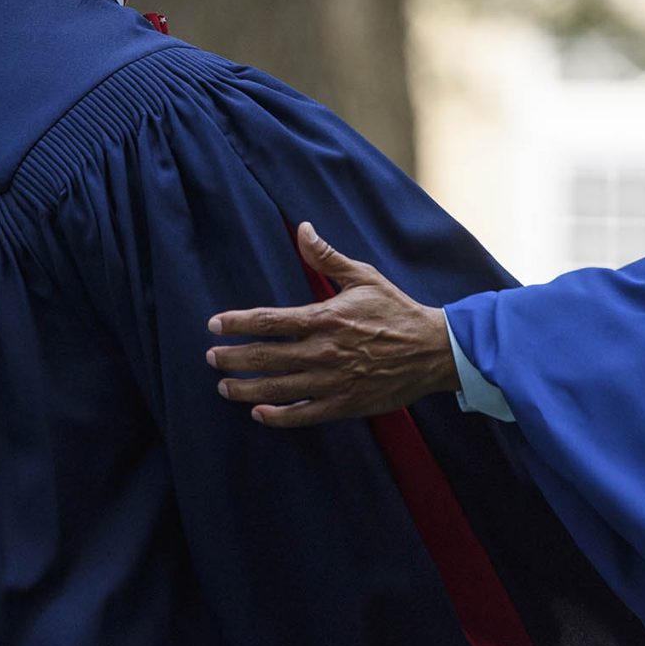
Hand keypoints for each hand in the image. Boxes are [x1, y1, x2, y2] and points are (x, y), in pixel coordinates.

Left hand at [207, 223, 456, 427]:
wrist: (433, 351)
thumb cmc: (397, 311)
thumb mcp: (364, 278)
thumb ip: (328, 258)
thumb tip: (302, 229)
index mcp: (325, 318)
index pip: (269, 321)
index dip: (238, 323)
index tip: (215, 325)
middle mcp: (324, 352)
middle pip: (265, 357)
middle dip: (233, 358)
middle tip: (211, 357)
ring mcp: (333, 381)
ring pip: (278, 389)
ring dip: (245, 389)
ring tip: (224, 387)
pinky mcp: (345, 404)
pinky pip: (303, 414)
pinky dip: (278, 416)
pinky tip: (259, 412)